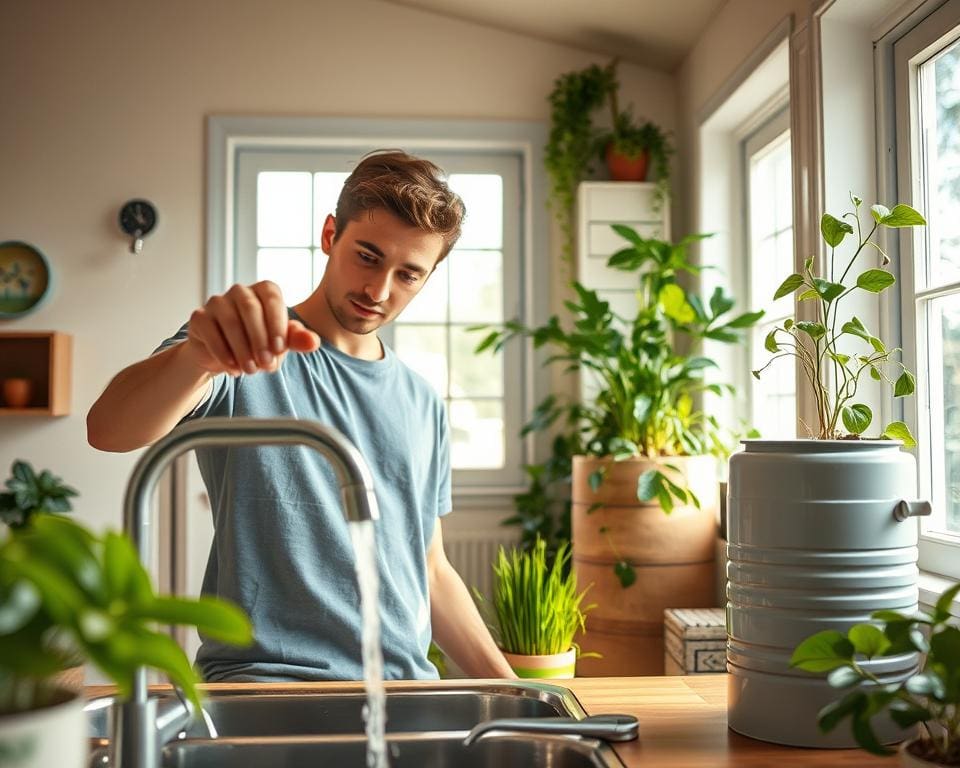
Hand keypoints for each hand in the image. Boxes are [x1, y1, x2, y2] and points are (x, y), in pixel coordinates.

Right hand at [182, 281, 319, 376]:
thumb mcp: (281, 343)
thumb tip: (313, 343)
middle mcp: (240, 291)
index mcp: (264, 291)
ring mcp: (217, 302)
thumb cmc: (259, 344)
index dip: (276, 322)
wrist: (226, 357)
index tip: (280, 349)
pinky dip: (223, 353)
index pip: (272, 297)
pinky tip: (233, 369)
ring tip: (251, 371)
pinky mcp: (199, 317)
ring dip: (242, 349)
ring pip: (230, 321)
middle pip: (250, 308)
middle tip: (266, 365)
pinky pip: (210, 332)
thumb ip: (297, 340)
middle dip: (259, 339)